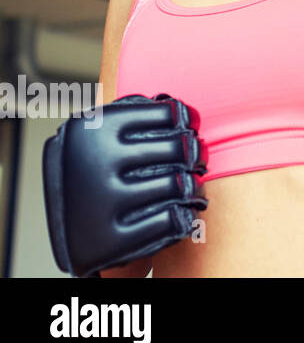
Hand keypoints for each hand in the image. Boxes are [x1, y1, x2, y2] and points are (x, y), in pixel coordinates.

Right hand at [43, 93, 207, 276]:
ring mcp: (100, 201)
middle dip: (195, 155)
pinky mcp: (109, 240)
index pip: (170, 113)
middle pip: (180, 148)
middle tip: (194, 160)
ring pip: (180, 186)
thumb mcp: (100, 132)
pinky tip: (178, 211)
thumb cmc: (95, 168)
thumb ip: (132, 111)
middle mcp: (95, 161)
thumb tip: (171, 103)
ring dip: (194, 188)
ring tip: (189, 187)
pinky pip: (172, 221)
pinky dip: (183, 217)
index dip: (186, 120)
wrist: (69, 228)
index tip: (188, 127)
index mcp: (94, 128)